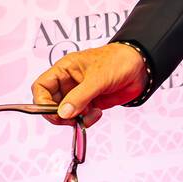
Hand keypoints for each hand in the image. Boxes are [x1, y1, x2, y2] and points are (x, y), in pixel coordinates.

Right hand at [31, 43, 149, 126]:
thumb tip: (62, 114)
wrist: (140, 67)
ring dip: (75, 118)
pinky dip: (85, 120)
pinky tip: (97, 113)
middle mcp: (68, 82)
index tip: (53, 112)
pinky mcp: (90, 103)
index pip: (41, 87)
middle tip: (71, 119)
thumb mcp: (97, 78)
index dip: (42, 101)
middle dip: (59, 114)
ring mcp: (79, 94)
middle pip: (50, 103)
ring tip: (90, 114)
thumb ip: (79, 97)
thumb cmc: (118, 61)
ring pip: (65, 113)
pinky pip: (79, 117)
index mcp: (64, 69)